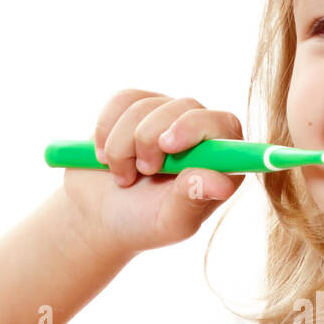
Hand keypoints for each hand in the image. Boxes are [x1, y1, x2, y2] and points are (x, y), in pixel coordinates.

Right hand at [62, 89, 244, 255]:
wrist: (98, 215)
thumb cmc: (142, 223)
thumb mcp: (169, 222)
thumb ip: (194, 200)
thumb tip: (222, 184)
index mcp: (219, 163)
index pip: (224, 125)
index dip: (196, 127)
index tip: (167, 146)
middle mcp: (199, 134)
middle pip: (185, 106)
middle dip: (150, 139)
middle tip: (142, 171)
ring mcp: (169, 115)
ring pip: (146, 105)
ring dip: (123, 144)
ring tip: (123, 175)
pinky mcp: (139, 106)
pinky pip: (122, 100)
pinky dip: (106, 130)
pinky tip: (105, 156)